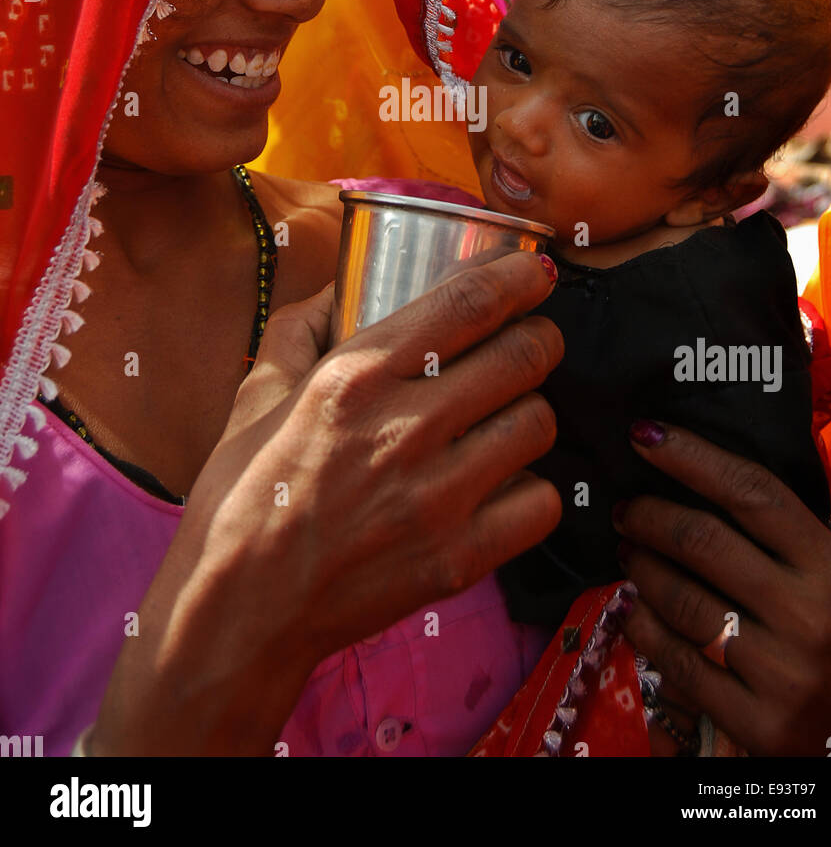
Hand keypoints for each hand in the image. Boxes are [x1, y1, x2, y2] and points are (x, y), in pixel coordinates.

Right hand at [91, 251, 562, 755]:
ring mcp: (436, 499)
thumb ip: (297, 333)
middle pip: (522, 356)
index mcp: (354, 378)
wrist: (237, 612)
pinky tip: (503, 485)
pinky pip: (540, 502)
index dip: (517, 277)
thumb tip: (334, 290)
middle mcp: (403, 429)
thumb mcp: (255, 397)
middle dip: (539, 338)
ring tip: (508, 417)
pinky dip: (531, 488)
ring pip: (538, 423)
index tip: (537, 270)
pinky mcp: (457, 559)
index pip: (466, 305)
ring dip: (530, 410)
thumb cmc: (241, 499)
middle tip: (532, 341)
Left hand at [613, 422, 830, 755]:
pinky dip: (644, 627)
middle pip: (703, 541)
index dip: (692, 457)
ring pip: (681, 601)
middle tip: (627, 509)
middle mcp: (809, 615)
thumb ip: (787, 538)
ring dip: (641, 568)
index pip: (752, 493)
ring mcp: (783, 672)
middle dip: (649, 515)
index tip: (645, 436)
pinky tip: (633, 609)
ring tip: (630, 553)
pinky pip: (678, 662)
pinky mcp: (758, 723)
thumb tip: (704, 479)